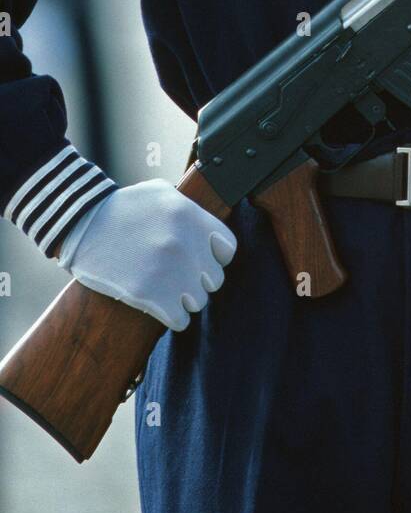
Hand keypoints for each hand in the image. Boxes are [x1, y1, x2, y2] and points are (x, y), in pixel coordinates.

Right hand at [57, 178, 236, 331]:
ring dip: (185, 300)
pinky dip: (173, 317)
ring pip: (198, 301)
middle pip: (214, 279)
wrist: (80, 223)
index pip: (228, 249)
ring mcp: (168, 270)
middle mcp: (184, 243)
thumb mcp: (161, 192)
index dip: (216, 258)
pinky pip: (180, 319)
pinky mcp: (148, 294)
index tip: (202, 261)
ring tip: (168, 291)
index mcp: (190, 216)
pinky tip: (162, 308)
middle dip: (199, 280)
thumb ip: (190, 208)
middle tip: (180, 277)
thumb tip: (210, 229)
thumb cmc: (123, 207)